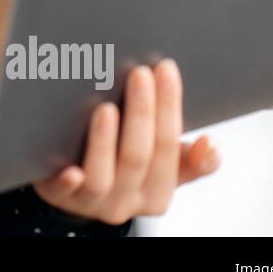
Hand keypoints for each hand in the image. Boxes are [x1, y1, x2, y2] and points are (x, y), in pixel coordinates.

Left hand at [31, 58, 220, 224]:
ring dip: (105, 142)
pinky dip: (68, 184)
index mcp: (158, 193)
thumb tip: (210, 144)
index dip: (169, 107)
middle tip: (139, 74)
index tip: (165, 69)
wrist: (76, 192)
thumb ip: (192, 159)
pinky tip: (70, 171)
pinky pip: (64, 196)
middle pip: (137, 157)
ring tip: (105, 108)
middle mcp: (128, 202)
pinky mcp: (61, 200)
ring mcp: (93, 203)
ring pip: (102, 178)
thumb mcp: (163, 167)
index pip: (169, 146)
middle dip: (141, 114)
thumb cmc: (123, 165)